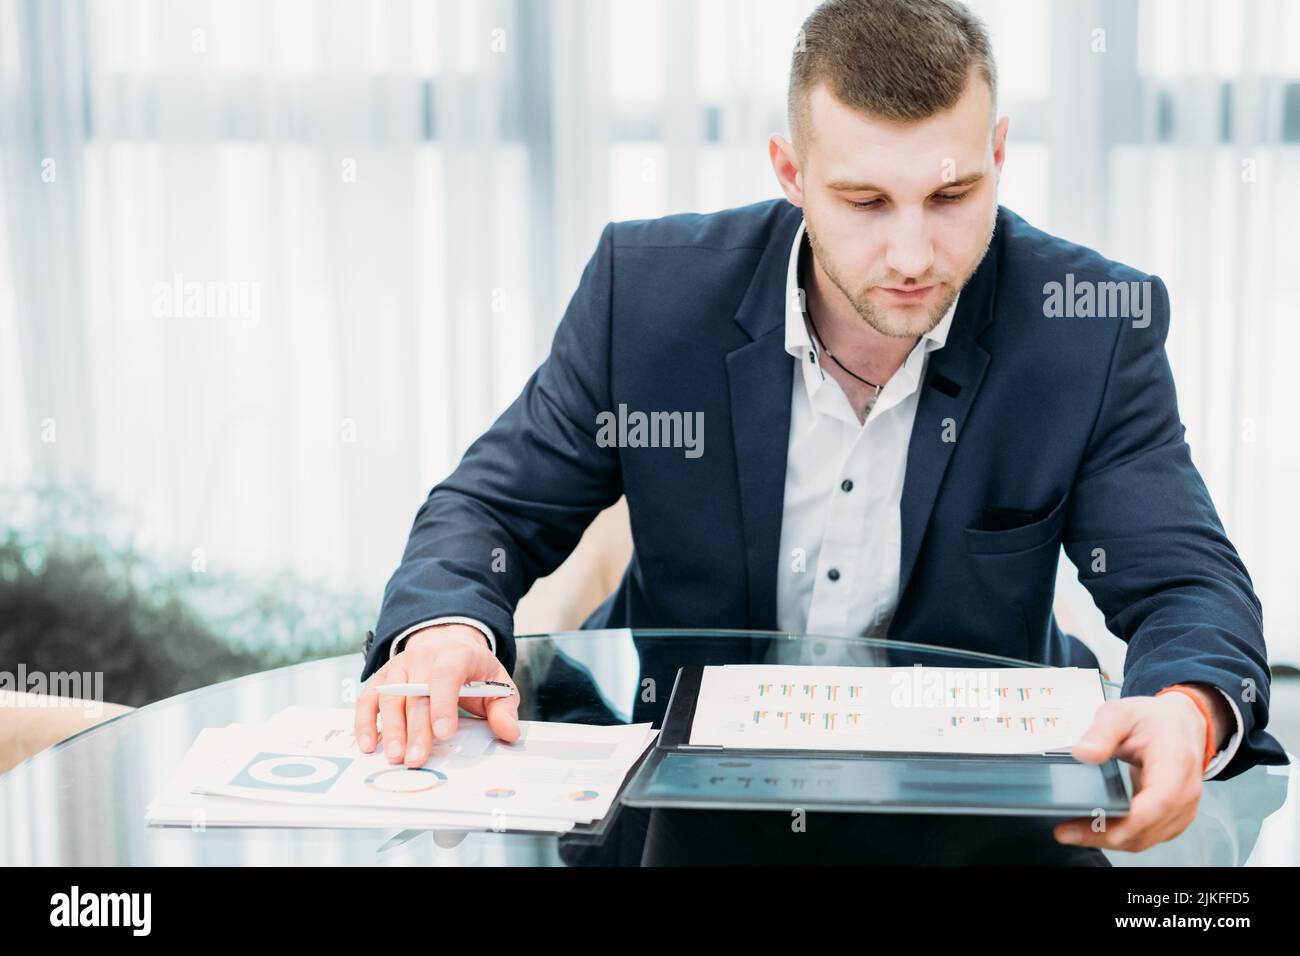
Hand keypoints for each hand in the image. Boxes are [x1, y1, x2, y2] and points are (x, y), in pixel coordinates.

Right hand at [354, 623, 520, 766]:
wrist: (449, 645)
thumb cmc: (474, 670)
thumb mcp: (498, 684)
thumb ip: (504, 709)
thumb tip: (509, 733)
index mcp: (456, 654)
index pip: (447, 675)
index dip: (444, 704)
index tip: (444, 734)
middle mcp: (424, 655)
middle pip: (417, 693)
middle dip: (417, 730)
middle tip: (417, 760)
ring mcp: (400, 665)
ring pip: (391, 696)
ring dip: (391, 729)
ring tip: (396, 757)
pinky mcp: (383, 677)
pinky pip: (369, 698)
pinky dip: (365, 721)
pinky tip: (369, 744)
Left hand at [1053, 691, 1213, 851]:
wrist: (1179, 725)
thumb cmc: (1152, 720)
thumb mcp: (1121, 713)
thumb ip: (1101, 732)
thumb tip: (1083, 754)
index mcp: (1175, 763)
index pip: (1157, 803)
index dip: (1124, 821)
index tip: (1088, 824)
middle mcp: (1185, 792)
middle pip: (1147, 829)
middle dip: (1105, 835)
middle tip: (1066, 832)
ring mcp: (1182, 809)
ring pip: (1146, 839)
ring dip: (1110, 840)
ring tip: (1073, 832)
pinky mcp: (1173, 818)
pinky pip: (1147, 836)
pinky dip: (1121, 837)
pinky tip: (1095, 829)